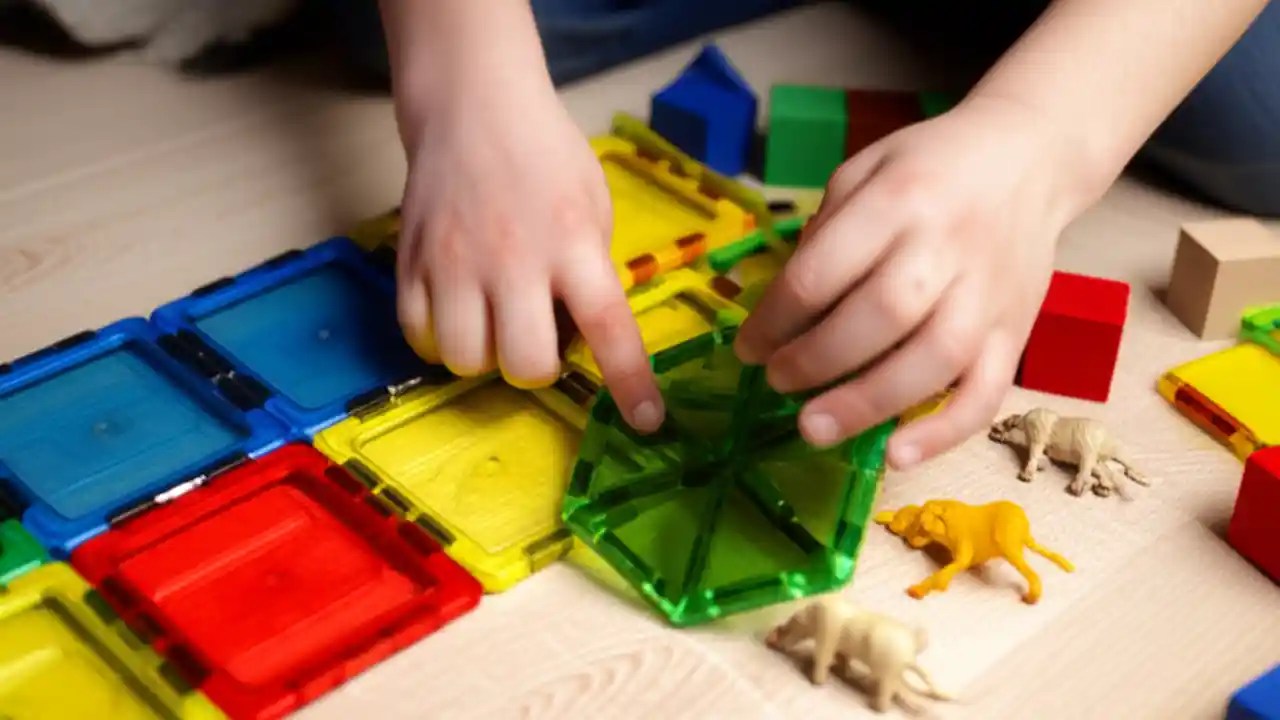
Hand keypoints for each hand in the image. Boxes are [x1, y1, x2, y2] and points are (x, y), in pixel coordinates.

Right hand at [394, 75, 662, 431]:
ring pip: (464, 360)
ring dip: (483, 357)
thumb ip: (590, 271)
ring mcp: (455, 262)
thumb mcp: (593, 206)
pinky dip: (437, 340)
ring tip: (490, 322)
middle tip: (535, 338)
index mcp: (573, 242)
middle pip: (524, 363)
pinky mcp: (410, 262)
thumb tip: (583, 337)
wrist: (472, 106)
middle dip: (534, 368)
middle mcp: (514, 259)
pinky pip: (418, 336)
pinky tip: (453, 312)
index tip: (646, 421)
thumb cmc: (544, 157)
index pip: (608, 324)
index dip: (629, 380)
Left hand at [734, 97, 1087, 468]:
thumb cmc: (931, 167)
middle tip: (778, 383)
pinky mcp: (1018, 332)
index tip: (748, 349)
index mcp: (898, 201)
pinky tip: (897, 456)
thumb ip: (825, 234)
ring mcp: (988, 295)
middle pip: (879, 317)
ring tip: (813, 428)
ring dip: (866, 403)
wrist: (1030, 155)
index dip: (774, 319)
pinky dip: (944, 432)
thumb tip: (782, 309)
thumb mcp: (864, 171)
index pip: (823, 271)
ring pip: (933, 361)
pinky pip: (987, 392)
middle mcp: (947, 248)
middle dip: (815, 361)